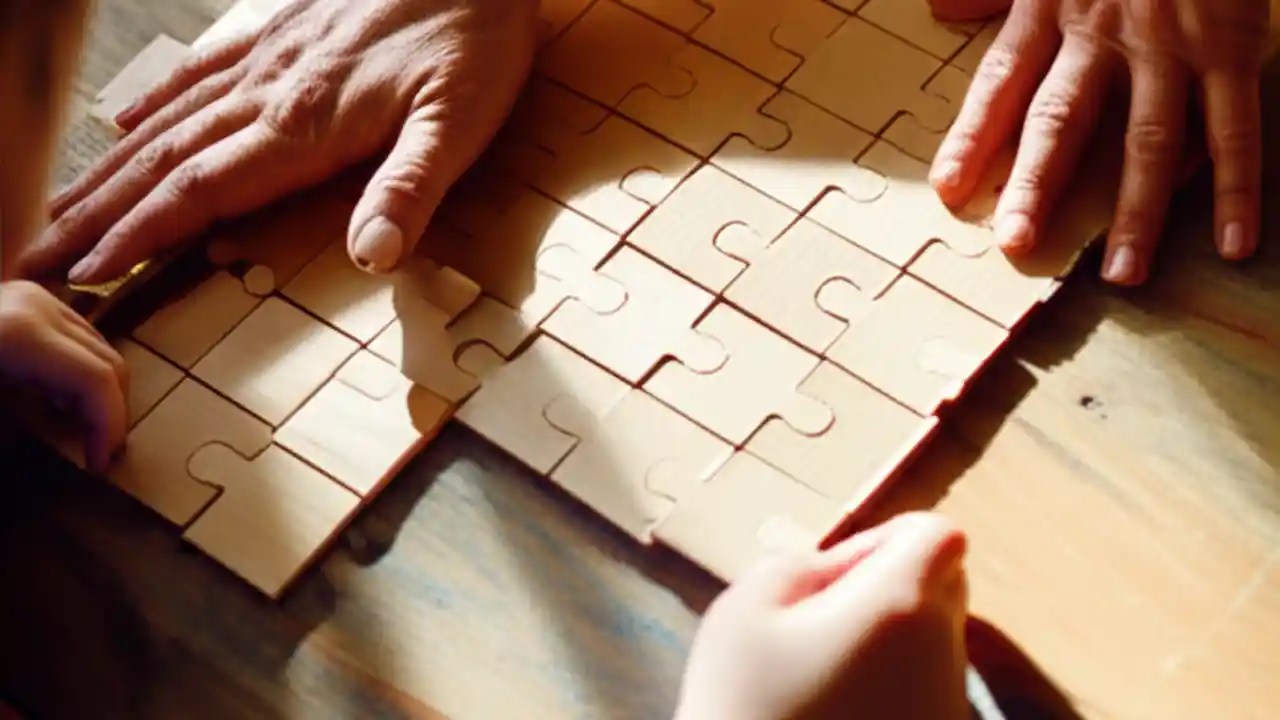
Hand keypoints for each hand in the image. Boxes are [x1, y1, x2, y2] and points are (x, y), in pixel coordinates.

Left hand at [0, 281, 127, 472]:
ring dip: (97, 394)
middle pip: (108, 363)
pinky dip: (78, 372)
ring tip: (76, 431)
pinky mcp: (24, 297)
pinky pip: (76, 336)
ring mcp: (32, 296)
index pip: (97, 380)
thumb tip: (73, 448)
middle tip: (96, 454)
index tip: (98, 466)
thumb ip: (21, 428)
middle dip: (110, 414)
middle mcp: (36, 306)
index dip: (109, 428)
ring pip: (99, 347)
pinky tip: (52, 398)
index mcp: (22, 333)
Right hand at [17, 0, 538, 284]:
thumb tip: (373, 259)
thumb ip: (410, 190)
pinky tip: (123, 121)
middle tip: (39, 256)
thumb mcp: (459, 125)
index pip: (202, 190)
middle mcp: (270, 92)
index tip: (89, 275)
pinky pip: (199, 70)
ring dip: (111, 169)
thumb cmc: (475, 45)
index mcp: (305, 127)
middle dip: (100, 214)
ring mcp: (269, 59)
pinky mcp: (280, 32)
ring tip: (63, 207)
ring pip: (169, 119)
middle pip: (165, 160)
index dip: (143, 235)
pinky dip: (154, 101)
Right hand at [674, 513, 969, 719]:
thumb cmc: (741, 710)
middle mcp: (944, 658)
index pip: (937, 535)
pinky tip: (836, 714)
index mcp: (901, 607)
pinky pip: (925, 694)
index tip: (833, 576)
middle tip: (819, 622)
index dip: (884, 539)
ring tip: (819, 679)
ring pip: (935, 643)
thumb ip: (799, 564)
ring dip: (889, 642)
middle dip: (891, 586)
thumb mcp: (742, 612)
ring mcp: (948, 711)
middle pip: (946, 587)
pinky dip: (891, 689)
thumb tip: (841, 570)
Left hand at [929, 0, 1270, 285]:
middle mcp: (1103, 32)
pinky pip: (1234, 126)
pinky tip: (1231, 241)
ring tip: (1124, 273)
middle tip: (1017, 244)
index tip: (949, 189)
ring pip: (1149, 138)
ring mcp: (1170, 44)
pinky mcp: (1231, 44)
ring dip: (1138, 210)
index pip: (1000, 84)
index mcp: (1050, 8)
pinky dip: (1235, 188)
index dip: (972, 138)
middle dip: (1037, 184)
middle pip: (1062, 119)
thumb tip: (939, 11)